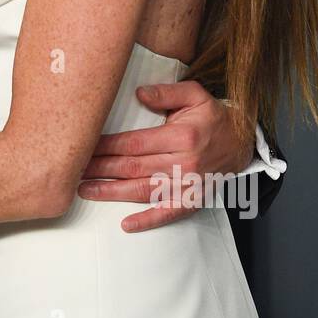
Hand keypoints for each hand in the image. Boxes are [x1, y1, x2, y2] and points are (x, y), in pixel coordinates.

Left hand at [76, 81, 251, 232]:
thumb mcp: (195, 95)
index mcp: (182, 136)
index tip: (84, 146)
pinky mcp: (193, 199)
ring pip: (142, 190)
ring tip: (85, 190)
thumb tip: (140, 93)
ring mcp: (188, 184)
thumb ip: (167, 92)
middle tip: (74, 170)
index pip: (134, 143)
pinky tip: (126, 225)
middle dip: (100, 169)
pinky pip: (168, 213)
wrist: (243, 142)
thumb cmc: (213, 118)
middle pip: (133, 167)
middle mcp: (184, 162)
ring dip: (111, 192)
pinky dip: (148, 220)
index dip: (106, 146)